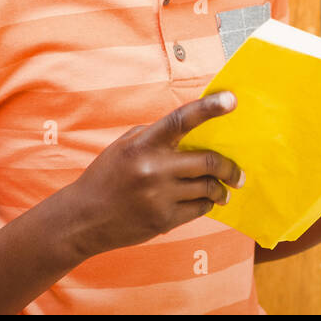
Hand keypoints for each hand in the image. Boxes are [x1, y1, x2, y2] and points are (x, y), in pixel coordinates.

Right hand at [64, 92, 245, 258]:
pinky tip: (204, 201)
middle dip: (230, 168)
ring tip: (224, 190)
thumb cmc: (107, 176)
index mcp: (143, 144)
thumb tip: (195, 129)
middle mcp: (153, 169)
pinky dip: (206, 204)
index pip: (181, 120)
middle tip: (238, 173)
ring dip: (220, 188)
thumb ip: (157, 135)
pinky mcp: (163, 220)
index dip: (209, 108)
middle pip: (208, 161)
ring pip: (207, 188)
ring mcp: (159, 196)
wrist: (82, 218)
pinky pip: (199, 209)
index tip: (232, 100)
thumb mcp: (126, 146)